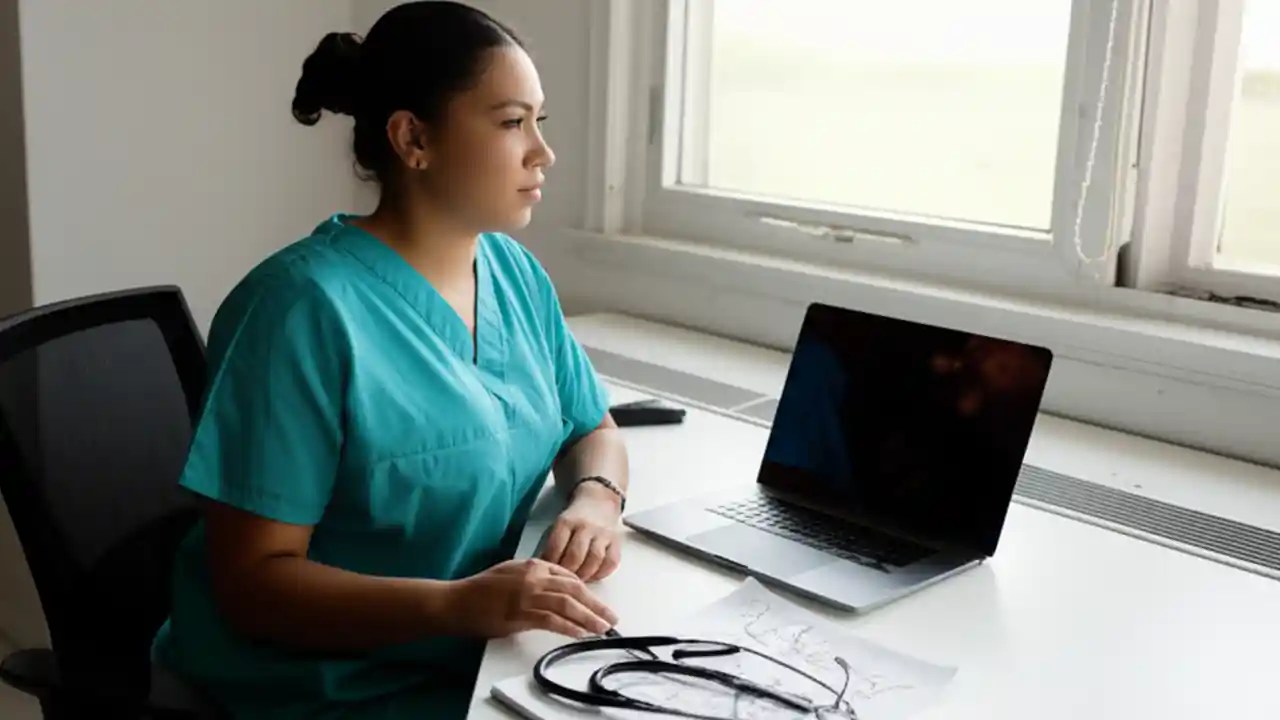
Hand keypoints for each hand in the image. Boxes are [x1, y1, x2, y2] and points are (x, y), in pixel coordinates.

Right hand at [449, 558, 617, 638]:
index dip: (586, 592)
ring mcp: (528, 595)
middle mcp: (534, 576)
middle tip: (610, 617)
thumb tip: (551, 592)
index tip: (596, 603)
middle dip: (596, 605)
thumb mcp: (511, 574)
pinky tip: (580, 633)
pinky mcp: (521, 614)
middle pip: (575, 589)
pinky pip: (552, 621)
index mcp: (532, 565)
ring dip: (588, 618)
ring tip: (602, 628)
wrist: (456, 601)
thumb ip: (533, 579)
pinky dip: (569, 627)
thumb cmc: (479, 590)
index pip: (568, 576)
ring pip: (568, 605)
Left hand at [540, 489, 622, 582]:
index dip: (550, 565)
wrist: (599, 502)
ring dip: (585, 575)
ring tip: (577, 582)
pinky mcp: (616, 541)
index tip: (548, 574)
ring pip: (594, 560)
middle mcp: (586, 526)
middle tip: (563, 583)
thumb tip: (543, 570)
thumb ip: (552, 546)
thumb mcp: (559, 526)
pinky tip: (593, 576)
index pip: (556, 547)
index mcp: (566, 522)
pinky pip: (611, 562)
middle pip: (576, 556)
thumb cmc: (574, 520)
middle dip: (568, 573)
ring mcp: (603, 534)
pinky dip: (602, 573)